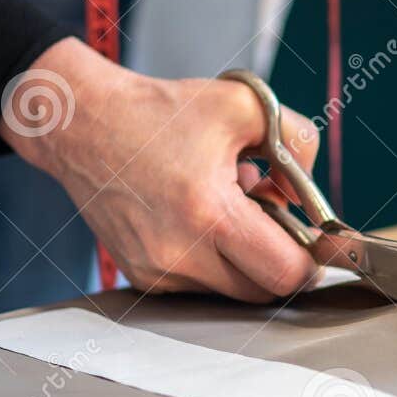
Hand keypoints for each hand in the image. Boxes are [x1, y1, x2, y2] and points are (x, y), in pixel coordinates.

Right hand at [0, 37, 319, 300]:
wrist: (82, 123)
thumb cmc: (159, 112)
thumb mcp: (244, 104)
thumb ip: (299, 140)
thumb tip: (309, 193)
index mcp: (208, 213)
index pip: (284, 272)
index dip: (310, 259)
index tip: (313, 238)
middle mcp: (179, 253)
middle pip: (263, 291)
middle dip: (279, 257)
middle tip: (271, 214)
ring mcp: (157, 271)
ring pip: (233, 291)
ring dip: (246, 259)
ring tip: (230, 208)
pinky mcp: (142, 277)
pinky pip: (201, 285)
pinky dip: (214, 259)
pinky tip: (202, 217)